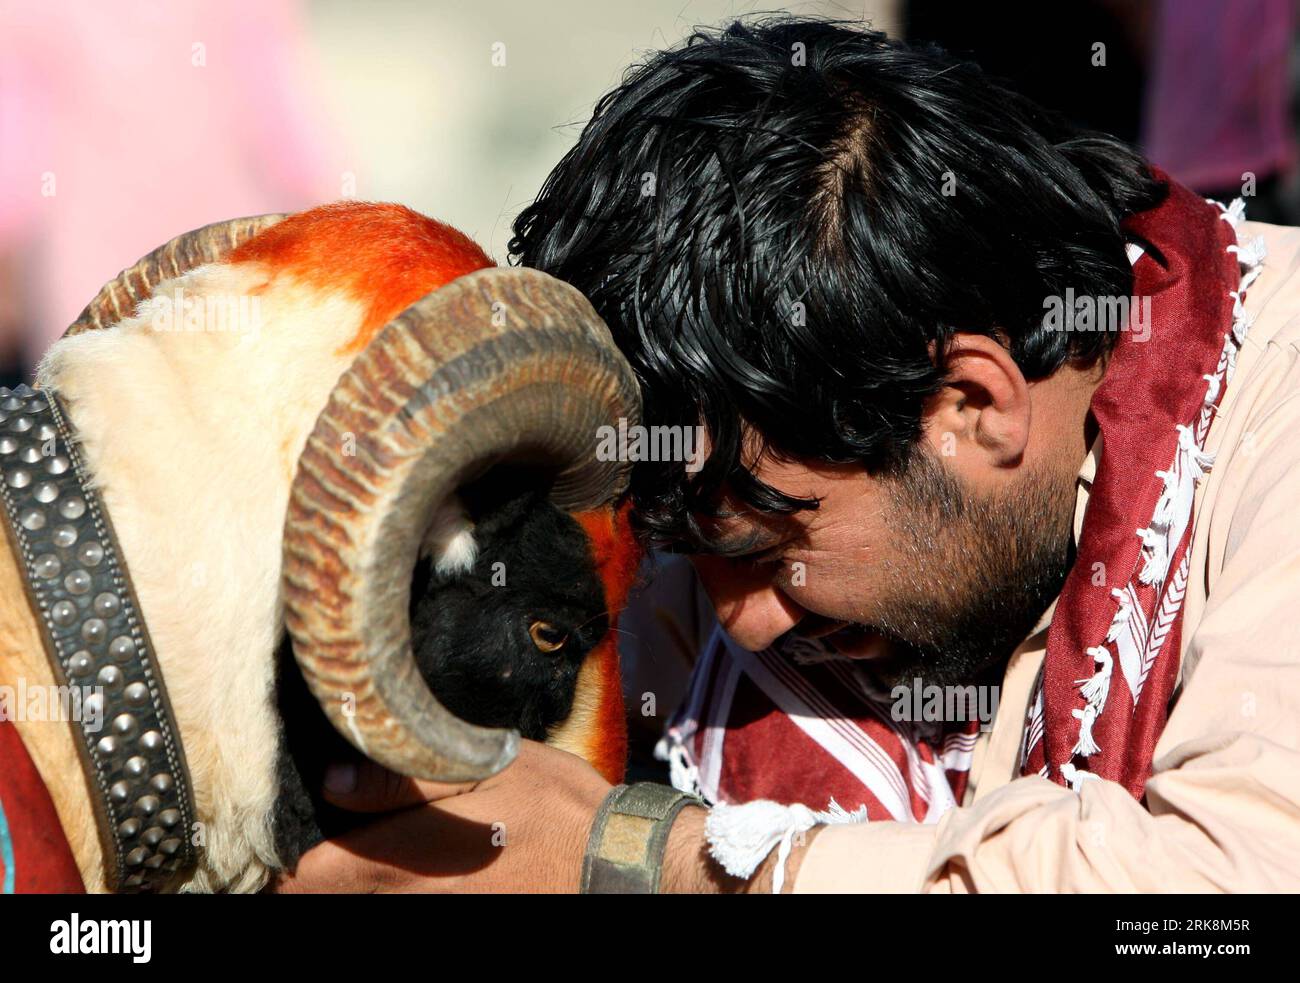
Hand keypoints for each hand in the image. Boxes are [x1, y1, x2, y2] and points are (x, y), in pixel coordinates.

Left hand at [273, 739, 807, 892]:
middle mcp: (410, 898)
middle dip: (311, 866)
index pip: (311, 875)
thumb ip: (405, 778)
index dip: (282, 856)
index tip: (271, 831)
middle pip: (333, 894)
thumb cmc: (556, 806)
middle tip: (304, 830)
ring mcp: (436, 912)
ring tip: (349, 837)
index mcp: (407, 858)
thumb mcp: (487, 769)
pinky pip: (404, 903)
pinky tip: (401, 856)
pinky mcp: (460, 916)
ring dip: (350, 874)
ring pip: (366, 899)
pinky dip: (388, 882)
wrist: (619, 863)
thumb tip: (333, 778)